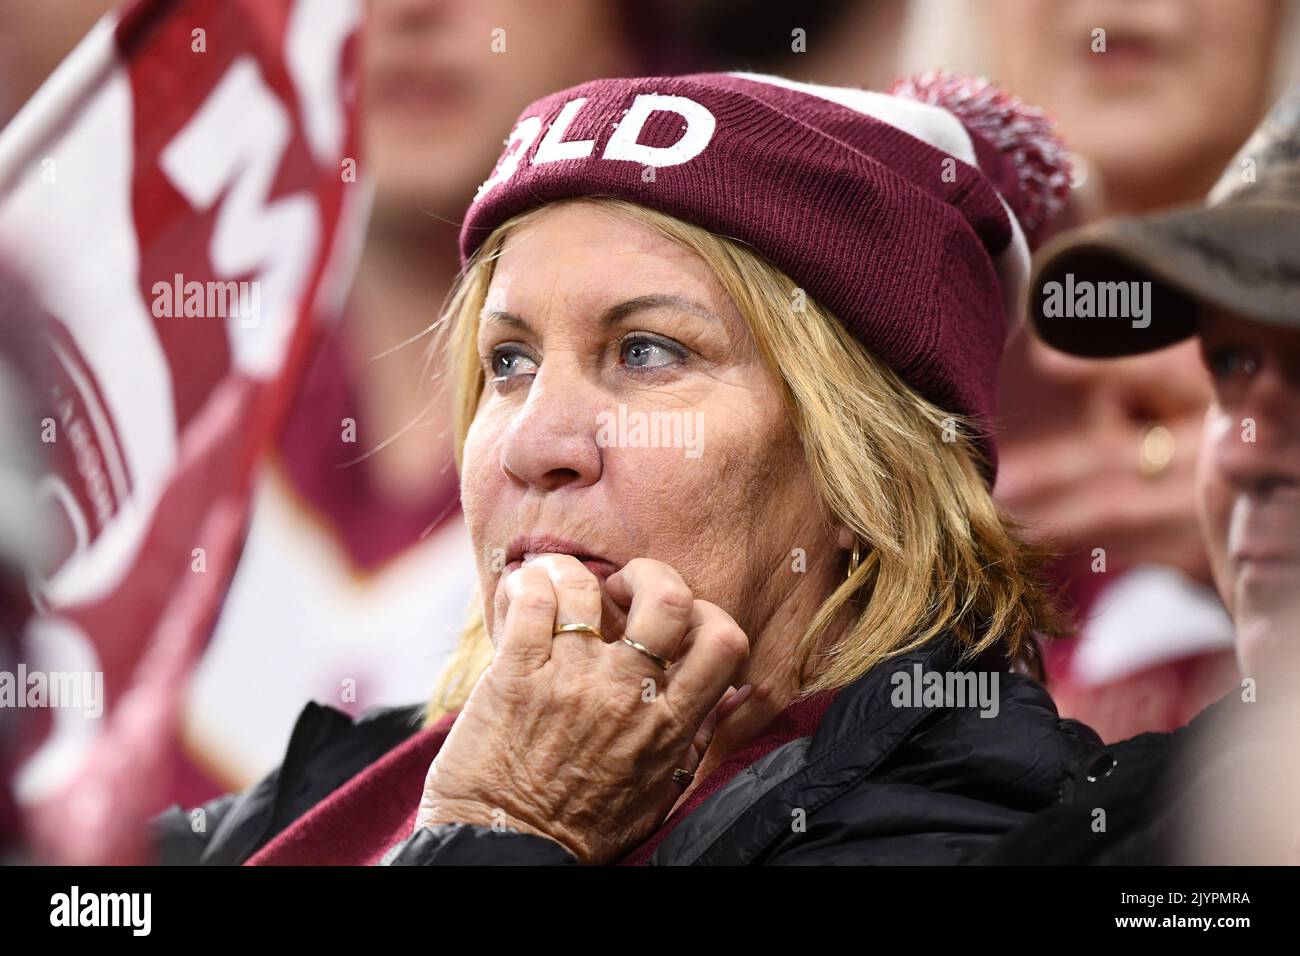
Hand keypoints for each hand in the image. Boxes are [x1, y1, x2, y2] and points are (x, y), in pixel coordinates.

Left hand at [414, 556, 748, 863]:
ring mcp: (569, 681)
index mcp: (668, 726)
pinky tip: (527, 592)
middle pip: (668, 598)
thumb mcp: (659, 792)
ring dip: (575, 573)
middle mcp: (625, 696)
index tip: (677, 622)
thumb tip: (737, 694)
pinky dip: (530, 583)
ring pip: (586, 587)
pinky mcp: (514, 675)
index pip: (724, 642)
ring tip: (564, 586)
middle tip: (623, 592)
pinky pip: (529, 599)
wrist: (505, 853)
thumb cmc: (581, 829)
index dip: (708, 614)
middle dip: (650, 575)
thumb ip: (695, 739)